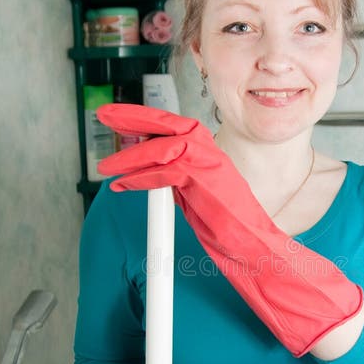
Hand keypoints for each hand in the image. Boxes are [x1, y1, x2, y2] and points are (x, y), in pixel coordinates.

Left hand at [97, 104, 362, 356]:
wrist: (258, 249)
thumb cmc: (232, 231)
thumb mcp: (199, 199)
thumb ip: (181, 183)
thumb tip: (155, 177)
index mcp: (209, 156)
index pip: (174, 128)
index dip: (146, 119)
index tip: (121, 117)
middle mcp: (210, 154)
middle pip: (168, 124)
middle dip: (133, 117)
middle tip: (105, 114)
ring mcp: (210, 165)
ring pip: (164, 146)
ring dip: (132, 154)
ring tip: (108, 166)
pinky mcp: (206, 182)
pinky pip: (168, 170)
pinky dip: (143, 176)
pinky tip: (125, 184)